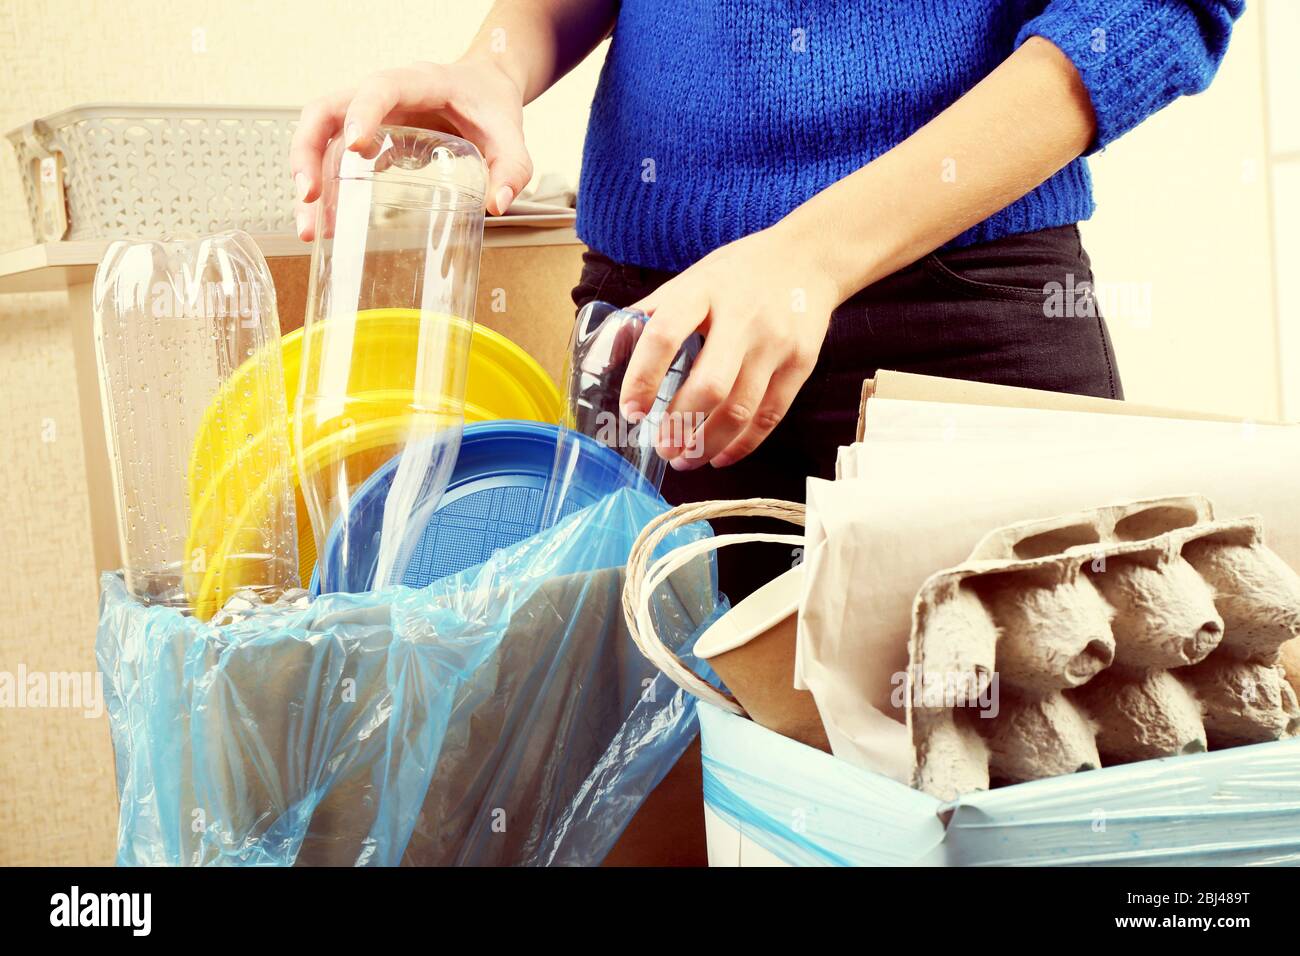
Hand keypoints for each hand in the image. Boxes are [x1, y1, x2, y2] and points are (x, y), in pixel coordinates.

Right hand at [290, 57, 531, 239]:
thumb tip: (497, 204)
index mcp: (418, 82)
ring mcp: (370, 116)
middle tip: (309, 198)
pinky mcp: (369, 137)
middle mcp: (383, 94)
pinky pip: (334, 157)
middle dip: (308, 153)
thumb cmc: (491, 106)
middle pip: (326, 111)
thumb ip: (514, 167)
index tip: (355, 145)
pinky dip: (327, 189)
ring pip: (322, 137)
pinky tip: (328, 224)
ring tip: (311, 228)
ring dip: (309, 179)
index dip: (362, 112)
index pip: (380, 87)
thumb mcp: (511, 134)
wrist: (484, 88)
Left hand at [621, 226, 839, 469]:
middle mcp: (742, 317)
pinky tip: (720, 455)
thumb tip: (608, 354)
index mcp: (702, 291)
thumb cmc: (738, 275)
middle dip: (680, 425)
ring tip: (685, 459)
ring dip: (707, 444)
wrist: (808, 259)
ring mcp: (775, 343)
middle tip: (661, 448)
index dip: (643, 377)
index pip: (664, 335)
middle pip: (710, 385)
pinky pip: (769, 416)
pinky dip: (742, 444)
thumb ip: (653, 314)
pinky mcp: (801, 364)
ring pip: (740, 409)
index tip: (631, 410)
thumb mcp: (692, 280)